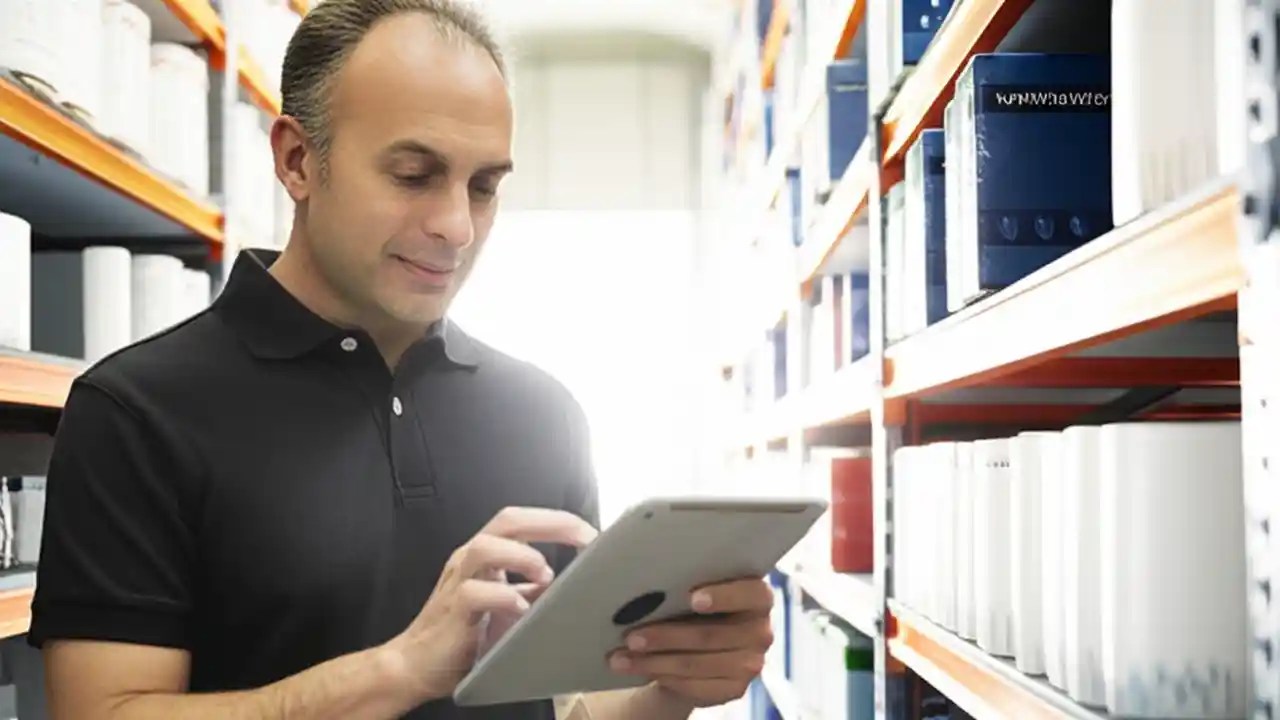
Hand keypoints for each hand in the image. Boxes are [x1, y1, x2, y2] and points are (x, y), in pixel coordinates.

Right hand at [383, 507, 597, 702]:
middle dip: (550, 524)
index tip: (592, 534)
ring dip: (522, 556)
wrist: (416, 665)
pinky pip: (473, 593)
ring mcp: (458, 581)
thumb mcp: (509, 606)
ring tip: (545, 576)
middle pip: (507, 521)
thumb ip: (535, 591)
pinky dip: (502, 597)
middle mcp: (471, 560)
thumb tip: (575, 583)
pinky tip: (521, 610)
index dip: (558, 521)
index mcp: (487, 555)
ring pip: (485, 546)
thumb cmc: (464, 634)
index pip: (522, 521)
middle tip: (584, 539)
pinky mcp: (451, 611)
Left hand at [607, 578, 774, 707]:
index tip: (692, 598)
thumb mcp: (695, 587)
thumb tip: (647, 582)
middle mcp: (761, 631)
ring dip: (655, 661)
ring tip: (621, 657)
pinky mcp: (735, 689)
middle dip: (667, 636)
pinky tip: (640, 670)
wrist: (699, 645)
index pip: (751, 594)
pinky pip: (696, 686)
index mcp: (758, 597)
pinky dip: (663, 678)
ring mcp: (751, 664)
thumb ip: (687, 582)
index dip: (723, 596)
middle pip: (711, 634)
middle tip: (631, 636)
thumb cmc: (693, 605)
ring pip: (696, 663)